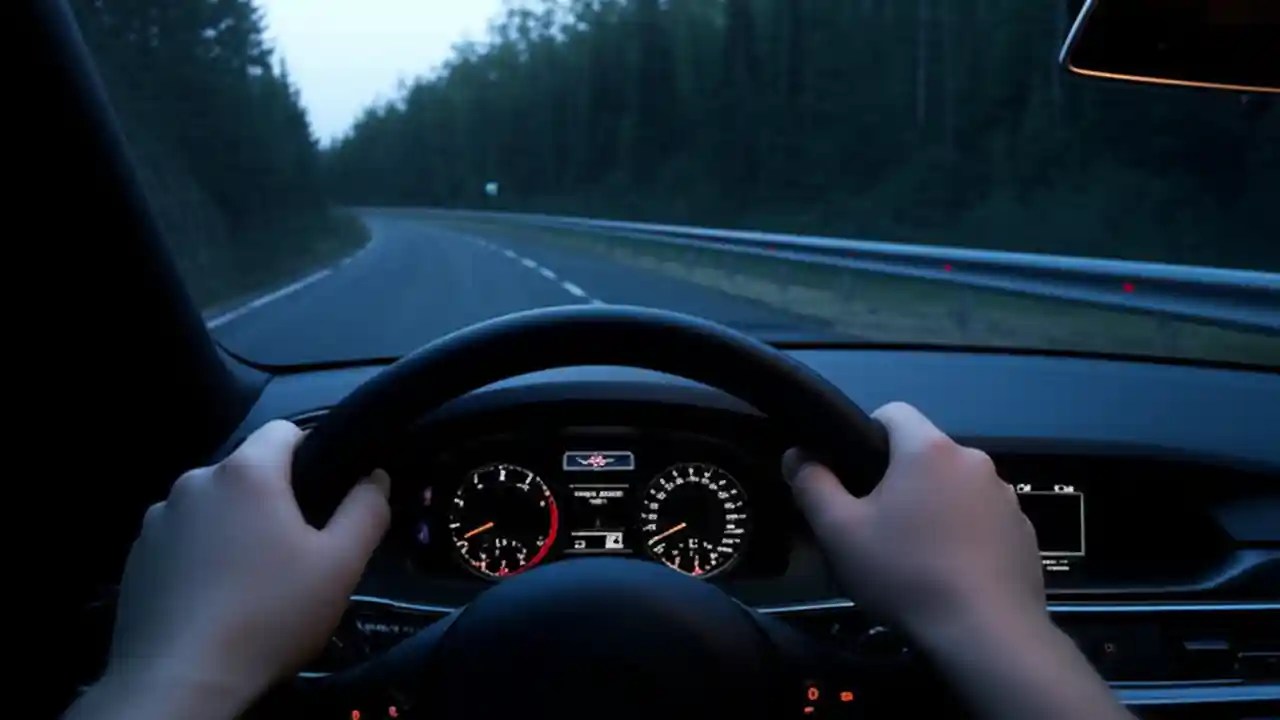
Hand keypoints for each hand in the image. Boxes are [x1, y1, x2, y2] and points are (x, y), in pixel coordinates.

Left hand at [94, 421, 390, 717]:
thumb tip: (375, 477)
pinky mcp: (136, 558)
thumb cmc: (270, 614)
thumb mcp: (341, 565)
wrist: (181, 681)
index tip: (324, 498)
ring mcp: (157, 520)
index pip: (284, 430)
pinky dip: (199, 558)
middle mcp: (194, 482)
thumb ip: (366, 511)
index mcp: (246, 473)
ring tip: (250, 582)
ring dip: (232, 528)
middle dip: (272, 500)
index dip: (312, 454)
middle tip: (296, 552)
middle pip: (247, 473)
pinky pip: (181, 540)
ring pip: (212, 508)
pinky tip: (214, 600)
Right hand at [784, 402, 1045, 642]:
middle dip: (901, 479)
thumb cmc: (905, 574)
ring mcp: (1006, 498)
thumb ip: (812, 484)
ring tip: (917, 555)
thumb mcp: (839, 532)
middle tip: (877, 524)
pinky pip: (983, 519)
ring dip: (936, 506)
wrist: (986, 634)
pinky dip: (966, 534)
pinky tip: (952, 572)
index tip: (854, 476)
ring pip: (956, 487)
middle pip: (926, 454)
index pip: (893, 412)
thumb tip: (798, 455)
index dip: (866, 435)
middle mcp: (975, 461)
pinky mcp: (1023, 533)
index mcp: (929, 449)